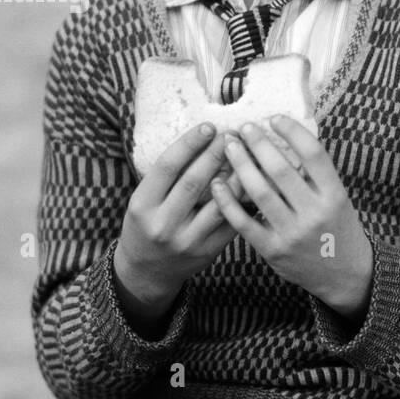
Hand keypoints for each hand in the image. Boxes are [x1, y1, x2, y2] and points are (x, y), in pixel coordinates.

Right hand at [114, 123, 236, 332]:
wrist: (147, 271)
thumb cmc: (148, 224)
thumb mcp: (145, 200)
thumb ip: (168, 177)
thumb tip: (202, 139)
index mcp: (142, 205)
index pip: (168, 166)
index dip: (189, 144)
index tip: (208, 127)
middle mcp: (163, 224)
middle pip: (195, 181)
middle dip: (216, 154)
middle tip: (234, 134)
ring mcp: (187, 240)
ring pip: (220, 203)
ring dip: (237, 176)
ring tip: (249, 154)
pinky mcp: (208, 252)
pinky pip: (232, 221)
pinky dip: (245, 201)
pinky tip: (257, 182)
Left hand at [212, 116, 373, 321]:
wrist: (344, 275)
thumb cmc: (339, 228)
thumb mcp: (338, 199)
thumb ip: (316, 175)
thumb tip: (286, 138)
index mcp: (334, 195)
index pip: (313, 154)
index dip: (292, 131)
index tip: (275, 118)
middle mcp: (315, 213)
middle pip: (281, 170)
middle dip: (258, 144)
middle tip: (243, 128)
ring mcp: (292, 233)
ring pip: (259, 192)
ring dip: (240, 165)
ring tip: (229, 147)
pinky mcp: (273, 250)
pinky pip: (244, 222)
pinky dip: (227, 201)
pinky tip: (217, 183)